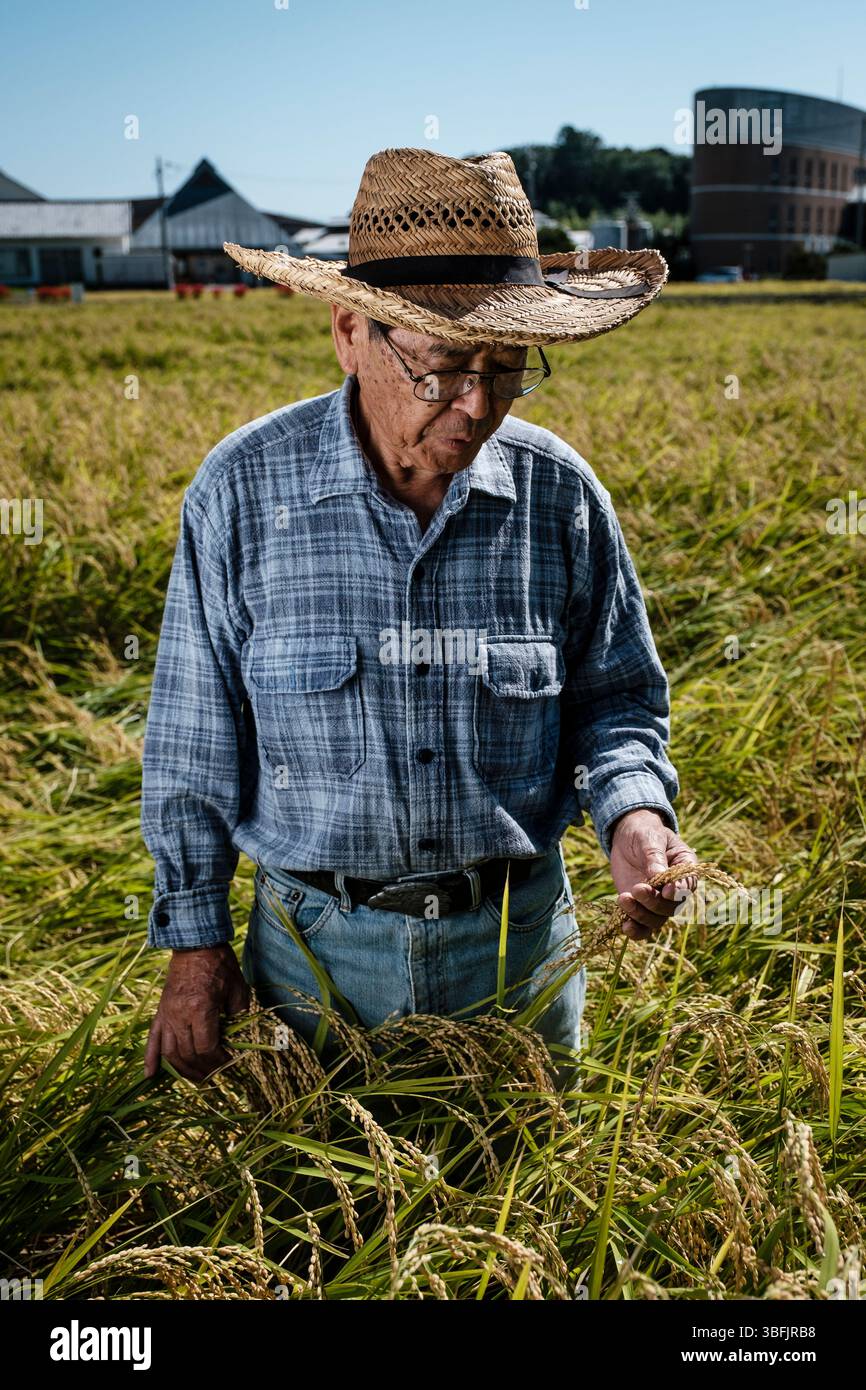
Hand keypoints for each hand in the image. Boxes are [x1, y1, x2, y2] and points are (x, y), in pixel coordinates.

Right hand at [144, 942, 250, 1082]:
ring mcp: (167, 1015)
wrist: (195, 944)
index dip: (218, 1061)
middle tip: (216, 1075)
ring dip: (182, 1070)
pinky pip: (152, 1039)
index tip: (229, 1063)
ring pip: (170, 1053)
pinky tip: (150, 1076)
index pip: (207, 1048)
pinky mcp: (160, 1012)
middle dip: (203, 1069)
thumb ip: (238, 1015)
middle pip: (188, 1054)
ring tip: (195, 1079)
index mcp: (201, 1009)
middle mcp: (180, 1015)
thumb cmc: (220, 964)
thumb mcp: (238, 988)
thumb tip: (237, 1039)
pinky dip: (150, 1059)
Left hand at [610, 809, 697, 941]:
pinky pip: (642, 926)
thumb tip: (658, 877)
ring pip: (656, 920)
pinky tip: (624, 926)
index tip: (665, 891)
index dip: (678, 892)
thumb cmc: (644, 833)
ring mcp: (658, 901)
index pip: (688, 886)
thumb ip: (655, 857)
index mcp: (685, 869)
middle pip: (671, 907)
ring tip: (623, 899)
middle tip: (636, 889)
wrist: (627, 837)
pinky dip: (635, 930)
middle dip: (653, 902)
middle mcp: (675, 890)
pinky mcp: (641, 908)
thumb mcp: (649, 839)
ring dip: (640, 915)